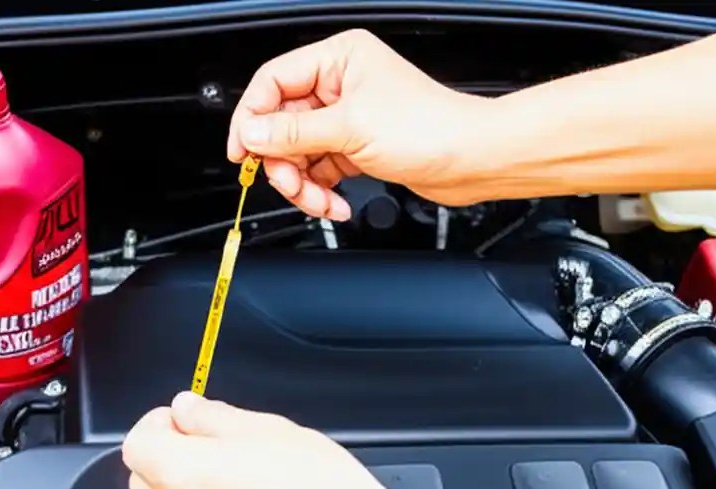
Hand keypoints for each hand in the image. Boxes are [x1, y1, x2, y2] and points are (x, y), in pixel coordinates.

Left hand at [121, 391, 416, 488]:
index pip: (137, 442)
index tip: (184, 420)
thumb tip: (188, 411)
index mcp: (186, 475)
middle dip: (168, 457)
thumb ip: (215, 417)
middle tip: (211, 446)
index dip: (159, 424)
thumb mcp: (270, 430)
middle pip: (144, 479)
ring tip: (241, 482)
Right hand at [227, 29, 490, 219]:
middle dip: (283, 161)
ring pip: (299, 152)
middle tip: (289, 184)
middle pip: (282, 123)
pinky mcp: (357, 146)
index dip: (252, 118)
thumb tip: (252, 135)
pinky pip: (321, 169)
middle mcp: (340, 83)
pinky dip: (322, 191)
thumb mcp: (350, 128)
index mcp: (338, 58)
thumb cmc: (431, 128)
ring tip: (319, 201)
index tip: (243, 153)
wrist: (472, 160)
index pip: (273, 82)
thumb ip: (293, 133)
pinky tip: (335, 204)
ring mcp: (348, 117)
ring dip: (304, 184)